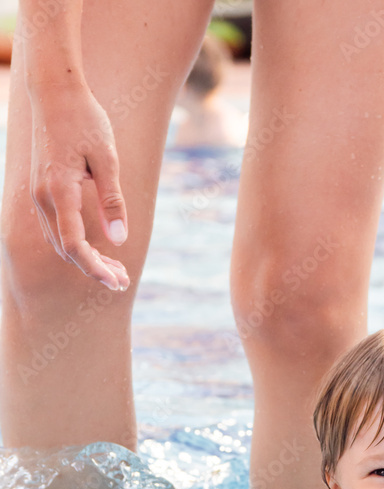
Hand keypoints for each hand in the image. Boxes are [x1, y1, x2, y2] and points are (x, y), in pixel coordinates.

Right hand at [29, 82, 129, 290]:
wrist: (54, 91)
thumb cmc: (85, 120)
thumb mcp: (107, 159)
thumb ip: (112, 201)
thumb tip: (119, 239)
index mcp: (59, 191)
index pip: (75, 246)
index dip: (96, 269)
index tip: (119, 281)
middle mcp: (43, 197)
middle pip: (67, 249)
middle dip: (95, 268)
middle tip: (123, 278)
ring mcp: (38, 194)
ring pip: (60, 241)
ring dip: (86, 258)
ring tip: (116, 268)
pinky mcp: (41, 189)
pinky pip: (56, 228)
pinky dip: (76, 243)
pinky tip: (97, 247)